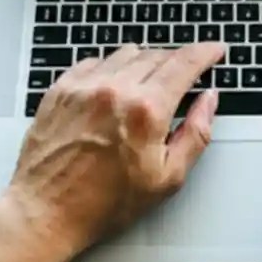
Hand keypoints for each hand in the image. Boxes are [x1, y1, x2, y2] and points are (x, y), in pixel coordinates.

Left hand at [8, 42, 223, 255]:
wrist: (46, 211)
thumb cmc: (103, 203)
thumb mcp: (167, 178)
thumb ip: (196, 134)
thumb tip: (209, 100)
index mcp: (145, 110)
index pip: (184, 63)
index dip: (205, 52)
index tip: (214, 49)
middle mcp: (115, 90)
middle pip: (157, 55)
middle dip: (177, 62)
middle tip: (182, 78)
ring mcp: (84, 86)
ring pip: (126, 53)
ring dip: (144, 63)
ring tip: (146, 87)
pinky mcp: (61, 89)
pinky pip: (94, 62)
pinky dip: (111, 69)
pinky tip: (113, 88)